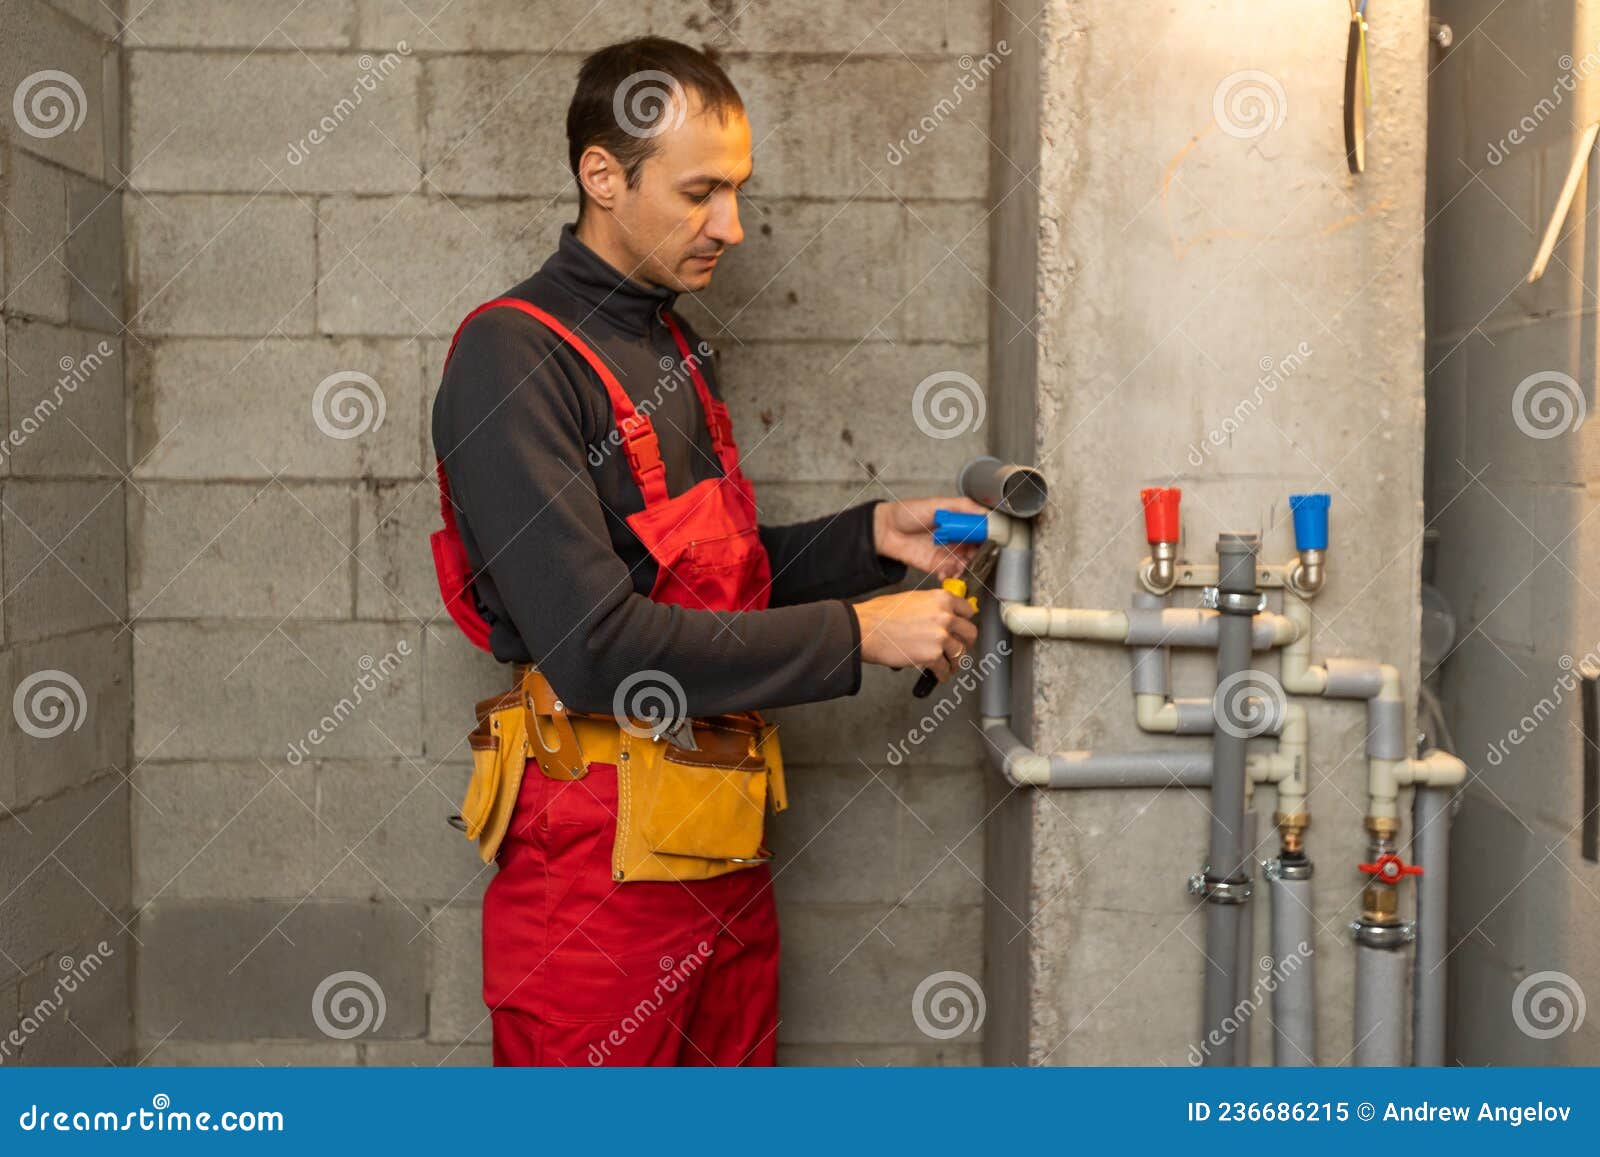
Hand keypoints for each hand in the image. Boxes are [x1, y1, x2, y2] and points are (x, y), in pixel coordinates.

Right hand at [853, 589, 979, 681]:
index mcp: (941, 599)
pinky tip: (939, 675)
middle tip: (960, 647)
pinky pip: (945, 668)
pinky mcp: (933, 656)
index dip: (964, 621)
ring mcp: (941, 637)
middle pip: (970, 633)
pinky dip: (943, 674)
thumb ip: (932, 606)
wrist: (866, 629)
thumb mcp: (912, 598)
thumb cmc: (881, 614)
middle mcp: (945, 616)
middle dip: (965, 642)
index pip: (967, 610)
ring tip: (950, 666)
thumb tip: (940, 615)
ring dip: (955, 661)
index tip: (962, 628)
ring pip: (960, 653)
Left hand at [872, 496, 986, 579]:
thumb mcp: (940, 503)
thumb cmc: (910, 512)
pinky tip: (948, 572)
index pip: (983, 532)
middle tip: (976, 556)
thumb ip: (965, 507)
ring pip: (968, 565)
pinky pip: (952, 575)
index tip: (993, 542)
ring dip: (967, 568)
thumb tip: (986, 513)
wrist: (887, 529)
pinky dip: (952, 576)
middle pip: (979, 551)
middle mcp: (958, 540)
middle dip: (980, 556)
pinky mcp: (938, 567)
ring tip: (960, 566)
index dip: (990, 537)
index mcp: (961, 523)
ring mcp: (949, 554)